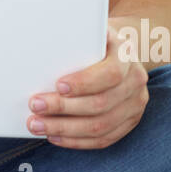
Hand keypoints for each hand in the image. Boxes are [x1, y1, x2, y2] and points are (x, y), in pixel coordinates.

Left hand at [25, 17, 149, 149]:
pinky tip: (54, 136)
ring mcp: (134, 105)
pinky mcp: (129, 122)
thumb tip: (41, 44)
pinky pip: (103, 139)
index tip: (58, 85)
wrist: (120, 52)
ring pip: (100, 127)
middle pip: (101, 104)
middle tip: (35, 106)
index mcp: (126, 55)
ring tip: (38, 125)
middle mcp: (135, 81)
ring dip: (64, 129)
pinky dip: (76, 141)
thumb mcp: (90, 31)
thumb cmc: (96, 41)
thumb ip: (74, 36)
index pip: (110, 74)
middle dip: (63, 108)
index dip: (84, 83)